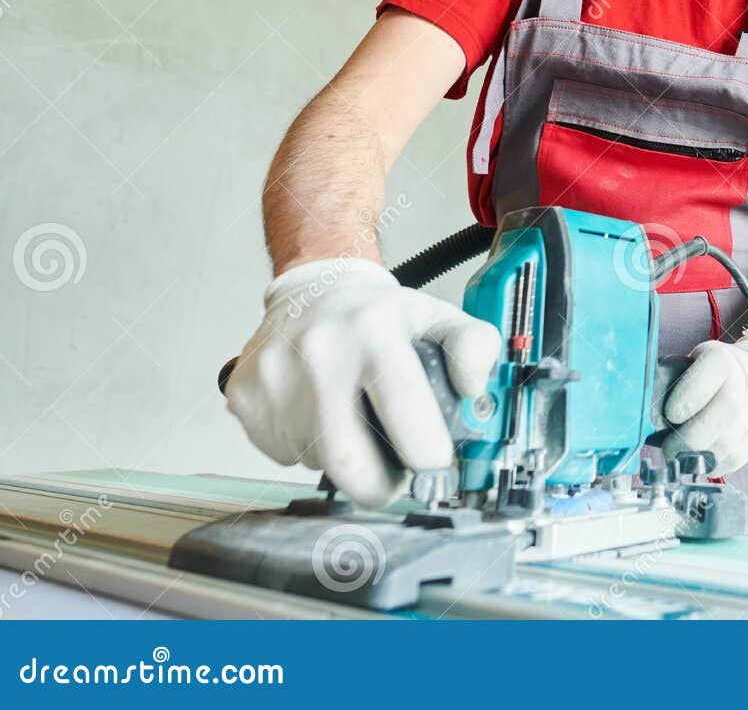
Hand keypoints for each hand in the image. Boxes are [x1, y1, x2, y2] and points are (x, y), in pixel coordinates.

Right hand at [224, 258, 500, 507]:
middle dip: (379, 486)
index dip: (424, 454)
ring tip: (355, 424)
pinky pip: (282, 454)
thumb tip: (473, 391)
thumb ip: (474, 347)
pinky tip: (318, 415)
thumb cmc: (379, 315)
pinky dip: (306, 449)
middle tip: (394, 476)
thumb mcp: (438, 318)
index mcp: (374, 330)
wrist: (311, 290)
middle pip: (349, 460)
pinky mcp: (244, 395)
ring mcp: (275, 375)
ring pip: (315, 462)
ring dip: (343, 462)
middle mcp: (319, 351)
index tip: (434, 465)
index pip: (404, 409)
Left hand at [662, 333, 747, 473]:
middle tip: (670, 449)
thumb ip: (669, 381)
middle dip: (693, 436)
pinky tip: (701, 460)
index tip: (670, 414)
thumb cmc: (708, 375)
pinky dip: (715, 464)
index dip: (690, 395)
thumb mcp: (688, 365)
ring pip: (734, 439)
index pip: (714, 371)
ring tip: (681, 457)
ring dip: (702, 455)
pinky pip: (740, 457)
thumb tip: (645, 409)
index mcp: (723, 359)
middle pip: (728, 409)